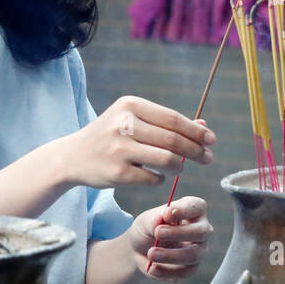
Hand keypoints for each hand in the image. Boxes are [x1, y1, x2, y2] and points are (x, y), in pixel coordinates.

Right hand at [57, 96, 215, 189]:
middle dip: (196, 150)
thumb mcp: (133, 120)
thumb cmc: (110, 135)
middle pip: (174, 140)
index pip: (173, 119)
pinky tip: (159, 175)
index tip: (212, 140)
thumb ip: (166, 123)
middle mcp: (124, 124)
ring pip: (167, 159)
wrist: (73, 156)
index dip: (196, 131)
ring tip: (181, 168)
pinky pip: (153, 178)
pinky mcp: (117, 173)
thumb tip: (204, 127)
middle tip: (208, 158)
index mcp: (130, 105)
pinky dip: (162, 178)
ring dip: (180, 166)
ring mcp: (120, 149)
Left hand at [128, 196, 212, 281]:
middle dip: (178, 233)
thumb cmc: (148, 228)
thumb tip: (161, 219)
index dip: (184, 210)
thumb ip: (154, 220)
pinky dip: (167, 271)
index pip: (196, 206)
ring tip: (151, 253)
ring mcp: (199, 249)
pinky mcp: (192, 267)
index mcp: (193, 209)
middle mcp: (201, 228)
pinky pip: (185, 272)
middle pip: (201, 232)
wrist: (141, 249)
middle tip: (158, 233)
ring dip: (171, 255)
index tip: (167, 214)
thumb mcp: (146, 221)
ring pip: (194, 255)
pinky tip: (152, 268)